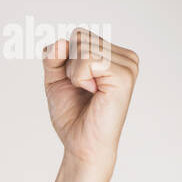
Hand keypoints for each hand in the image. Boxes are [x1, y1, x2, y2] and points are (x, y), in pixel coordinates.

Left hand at [42, 29, 139, 181]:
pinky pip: (88, 59)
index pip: (79, 35)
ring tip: (89, 93)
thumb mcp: (56, 81)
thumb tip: (60, 42)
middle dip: (68, 66)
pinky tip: (93, 93)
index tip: (75, 84)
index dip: (65, 60)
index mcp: (113, 56)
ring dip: (74, 74)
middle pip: (80, 36)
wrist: (81, 146)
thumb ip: (53, 57)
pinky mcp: (124, 75)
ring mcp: (127, 64)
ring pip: (83, 47)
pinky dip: (80, 77)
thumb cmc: (73, 118)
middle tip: (82, 90)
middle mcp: (125, 57)